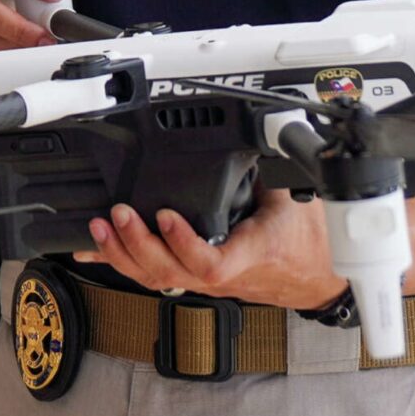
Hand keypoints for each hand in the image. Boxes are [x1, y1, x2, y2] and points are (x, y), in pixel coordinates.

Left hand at [74, 188, 349, 310]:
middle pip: (170, 273)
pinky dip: (122, 261)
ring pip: (157, 278)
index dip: (183, 243)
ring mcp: (204, 279)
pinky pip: (154, 275)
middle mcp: (222, 273)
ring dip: (123, 254)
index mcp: (249, 253)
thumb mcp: (295, 199)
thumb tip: (246, 136)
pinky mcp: (195, 276)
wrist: (317, 277)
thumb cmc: (309, 242)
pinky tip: (97, 250)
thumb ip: (265, 171)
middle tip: (120, 213)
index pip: (210, 263)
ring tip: (101, 228)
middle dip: (138, 244)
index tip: (167, 215)